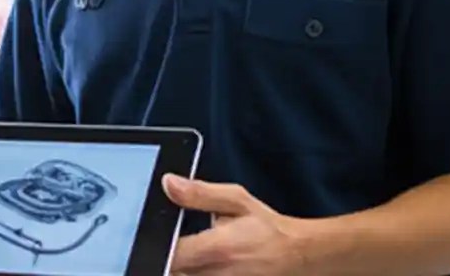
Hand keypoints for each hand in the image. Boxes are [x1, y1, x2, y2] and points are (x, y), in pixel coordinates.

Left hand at [163, 174, 308, 275]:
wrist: (296, 256)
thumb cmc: (266, 229)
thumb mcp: (236, 201)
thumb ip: (200, 194)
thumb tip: (168, 183)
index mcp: (215, 249)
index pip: (169, 255)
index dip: (155, 246)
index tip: (154, 235)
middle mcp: (214, 275)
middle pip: (169, 271)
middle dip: (162, 257)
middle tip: (169, 243)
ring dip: (176, 266)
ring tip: (186, 252)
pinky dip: (187, 272)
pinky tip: (194, 262)